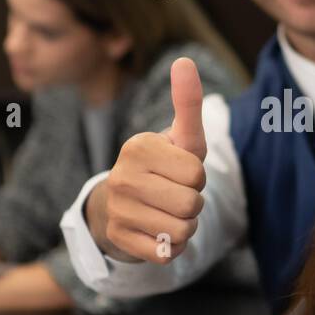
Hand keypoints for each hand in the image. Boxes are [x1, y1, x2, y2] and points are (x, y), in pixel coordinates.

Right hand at [88, 57, 206, 263]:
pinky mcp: (119, 240)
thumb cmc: (164, 167)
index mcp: (137, 147)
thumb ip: (187, 102)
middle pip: (192, 204)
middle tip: (174, 194)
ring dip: (185, 226)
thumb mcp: (181, 138)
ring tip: (167, 212)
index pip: (197, 173)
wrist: (124, 204)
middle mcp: (120, 177)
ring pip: (183, 231)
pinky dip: (172, 247)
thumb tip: (185, 61)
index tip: (179, 172)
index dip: (197, 176)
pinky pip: (167, 253)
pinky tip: (158, 232)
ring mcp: (117, 211)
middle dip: (193, 203)